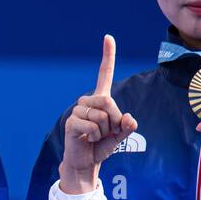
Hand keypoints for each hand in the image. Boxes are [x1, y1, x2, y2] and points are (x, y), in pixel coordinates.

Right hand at [58, 35, 137, 193]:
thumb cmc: (101, 146)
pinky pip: (92, 126)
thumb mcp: (121, 136)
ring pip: (101, 116)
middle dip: (114, 120)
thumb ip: (128, 126)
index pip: (104, 74)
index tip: (108, 37)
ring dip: (104, 131)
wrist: (85, 162)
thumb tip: (129, 119)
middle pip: (108, 101)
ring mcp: (77, 111)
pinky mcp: (71, 123)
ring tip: (96, 137)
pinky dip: (95, 136)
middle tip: (108, 132)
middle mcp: (87, 101)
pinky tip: (87, 139)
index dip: (107, 56)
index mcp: (100, 99)